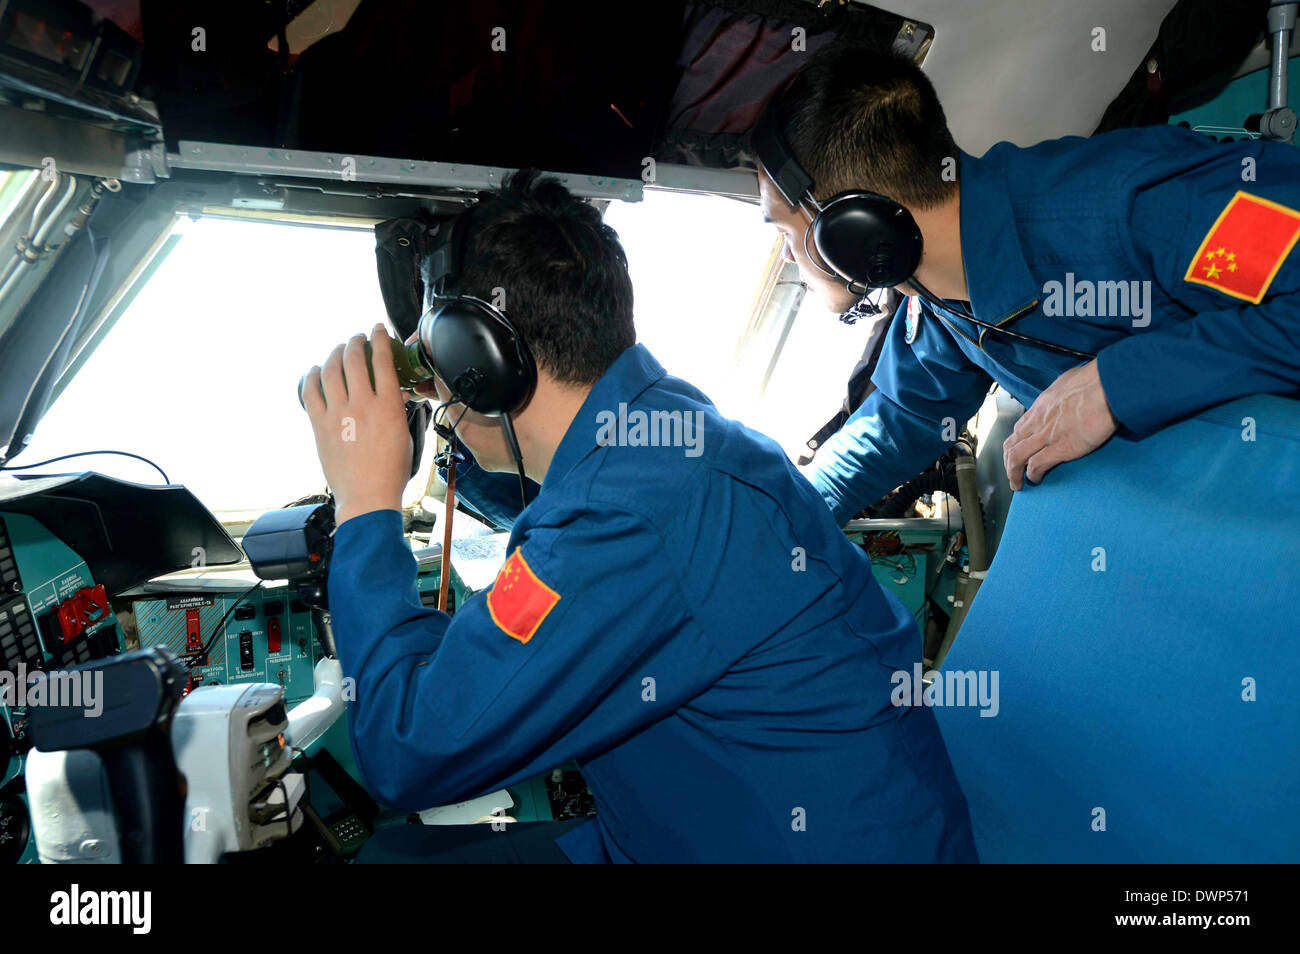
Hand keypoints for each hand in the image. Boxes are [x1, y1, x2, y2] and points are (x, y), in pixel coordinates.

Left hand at [302, 324, 412, 523]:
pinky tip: (315, 370)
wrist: (367, 497)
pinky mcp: (320, 425)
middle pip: (354, 359)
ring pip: (331, 370)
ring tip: (338, 350)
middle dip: (355, 341)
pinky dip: (312, 376)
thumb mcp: (406, 435)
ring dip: (334, 354)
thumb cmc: (390, 472)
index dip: (380, 339)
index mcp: (388, 406)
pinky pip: (311, 392)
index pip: (383, 360)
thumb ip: (397, 410)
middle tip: (357, 338)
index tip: (378, 330)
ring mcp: (338, 414)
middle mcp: (362, 405)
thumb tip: (392, 395)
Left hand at [1002, 359, 1117, 490]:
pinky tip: (1035, 480)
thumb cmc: (1095, 380)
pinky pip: (1037, 464)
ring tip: (1017, 484)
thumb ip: (1062, 393)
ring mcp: (1047, 435)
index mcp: (1041, 406)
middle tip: (1012, 472)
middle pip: (1012, 445)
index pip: (1019, 428)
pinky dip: (1033, 474)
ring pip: (1017, 457)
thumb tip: (1065, 395)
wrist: (1108, 386)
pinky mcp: (1061, 447)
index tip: (1017, 451)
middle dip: (1008, 461)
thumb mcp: (1069, 381)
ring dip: (1013, 473)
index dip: (1015, 443)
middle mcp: (1038, 421)